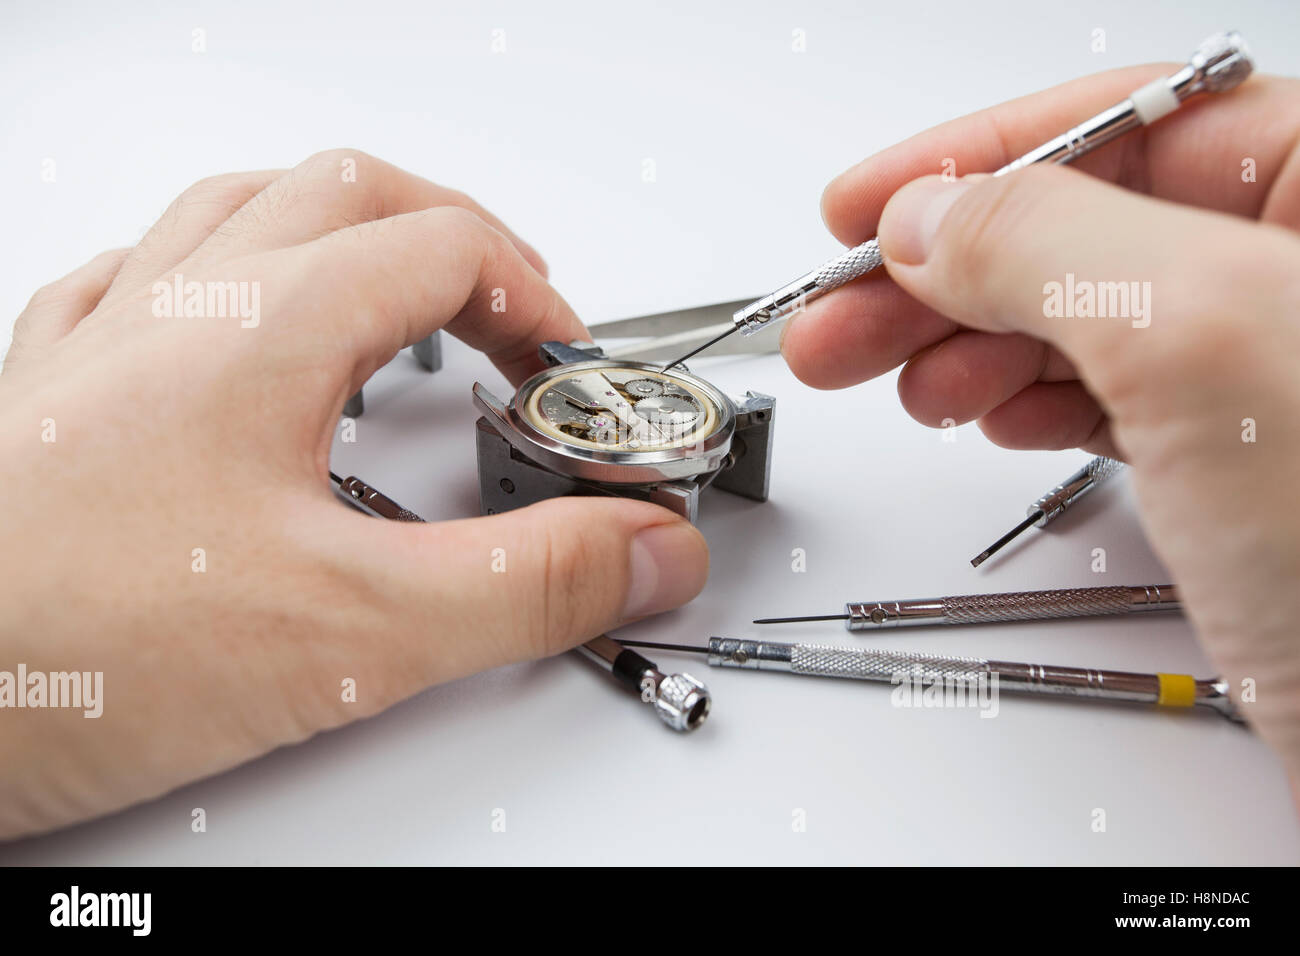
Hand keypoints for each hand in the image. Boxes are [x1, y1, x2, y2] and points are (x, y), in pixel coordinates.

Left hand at [0, 150, 707, 837]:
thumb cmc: (65, 649)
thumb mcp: (356, 633)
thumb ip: (528, 587)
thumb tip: (645, 548)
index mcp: (266, 327)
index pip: (447, 247)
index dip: (536, 296)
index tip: (569, 369)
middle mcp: (177, 305)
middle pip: (347, 192)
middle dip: (453, 233)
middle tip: (508, 303)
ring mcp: (101, 343)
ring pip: (237, 211)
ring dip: (337, 228)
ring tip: (391, 284)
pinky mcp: (46, 396)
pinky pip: (133, 276)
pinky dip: (215, 276)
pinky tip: (221, 324)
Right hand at [782, 67, 1299, 777]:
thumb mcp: (1205, 341)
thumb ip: (1050, 243)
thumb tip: (931, 217)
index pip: (1124, 125)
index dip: (973, 160)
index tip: (862, 206)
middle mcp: (1292, 274)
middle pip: (1077, 229)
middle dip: (938, 273)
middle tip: (837, 316)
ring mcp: (1260, 372)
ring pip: (1073, 320)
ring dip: (962, 344)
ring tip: (890, 377)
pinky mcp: (1234, 462)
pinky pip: (1098, 401)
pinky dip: (1020, 405)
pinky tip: (981, 417)